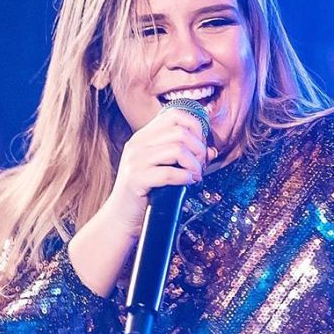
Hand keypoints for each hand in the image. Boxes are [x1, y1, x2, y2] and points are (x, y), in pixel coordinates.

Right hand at [103, 106, 218, 237]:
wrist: (122, 217)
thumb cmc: (148, 193)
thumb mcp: (167, 169)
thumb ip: (187, 157)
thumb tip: (211, 150)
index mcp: (144, 136)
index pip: (175, 115)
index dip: (196, 127)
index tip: (201, 147)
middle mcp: (137, 144)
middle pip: (181, 132)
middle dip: (199, 149)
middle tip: (200, 167)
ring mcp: (135, 160)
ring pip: (177, 149)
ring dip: (194, 164)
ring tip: (196, 176)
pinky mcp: (136, 179)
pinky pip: (169, 173)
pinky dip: (185, 178)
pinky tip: (189, 183)